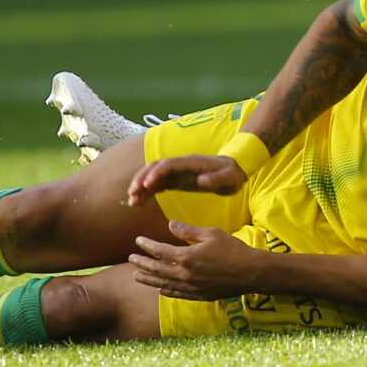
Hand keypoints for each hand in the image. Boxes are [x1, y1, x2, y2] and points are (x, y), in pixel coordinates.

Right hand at [126, 153, 246, 205]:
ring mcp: (177, 172)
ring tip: (132, 203)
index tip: (148, 186)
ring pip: (153, 177)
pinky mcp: (176, 181)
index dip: (156, 174)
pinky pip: (157, 185)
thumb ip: (215, 180)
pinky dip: (147, 193)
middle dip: (141, 180)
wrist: (235, 170)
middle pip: (154, 168)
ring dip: (141, 188)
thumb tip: (202, 181)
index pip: (168, 165)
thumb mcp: (228, 178)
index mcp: (190, 163)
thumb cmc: (231, 174)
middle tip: (132, 195)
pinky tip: (140, 203)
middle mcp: (180, 165)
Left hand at [129, 221, 263, 298]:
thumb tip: (170, 224)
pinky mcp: (199, 296)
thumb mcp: (211, 234)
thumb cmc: (233, 249)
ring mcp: (191, 288)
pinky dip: (166, 292)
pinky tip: (159, 289)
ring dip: (148, 279)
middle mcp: (185, 275)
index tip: (138, 240)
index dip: (147, 245)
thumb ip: (188, 231)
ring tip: (136, 276)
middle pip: (157, 269)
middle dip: (142, 263)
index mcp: (187, 257)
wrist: (251, 273)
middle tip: (131, 258)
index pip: (160, 251)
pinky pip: (177, 295)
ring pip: (163, 284)